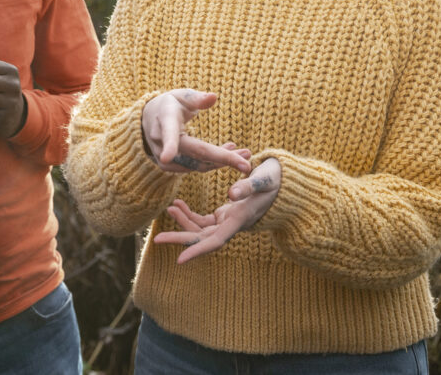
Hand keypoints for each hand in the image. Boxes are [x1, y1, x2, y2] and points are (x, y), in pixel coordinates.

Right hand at [140, 88, 251, 174]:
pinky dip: (213, 163)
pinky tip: (229, 155)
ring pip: (197, 164)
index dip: (169, 145)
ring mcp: (163, 156)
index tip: (167, 156)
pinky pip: (194, 168)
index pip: (168, 133)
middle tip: (246, 164)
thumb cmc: (170, 104)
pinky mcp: (168, 166)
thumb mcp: (181, 95)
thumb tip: (213, 97)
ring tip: (245, 154)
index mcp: (165, 119)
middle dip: (221, 159)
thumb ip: (197, 98)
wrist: (149, 119)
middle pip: (193, 153)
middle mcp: (161, 141)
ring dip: (222, 161)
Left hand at [152, 157, 281, 262]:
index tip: (180, 260)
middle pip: (202, 238)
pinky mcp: (225, 215)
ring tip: (169, 207)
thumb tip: (230, 194)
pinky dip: (189, 214)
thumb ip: (248, 186)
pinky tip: (178, 204)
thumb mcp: (264, 179)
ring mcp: (227, 221)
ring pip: (200, 229)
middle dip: (180, 238)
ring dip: (183, 221)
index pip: (215, 241)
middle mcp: (232, 225)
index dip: (197, 251)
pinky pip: (203, 220)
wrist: (283, 182)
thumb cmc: (276, 180)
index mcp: (239, 219)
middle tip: (157, 238)